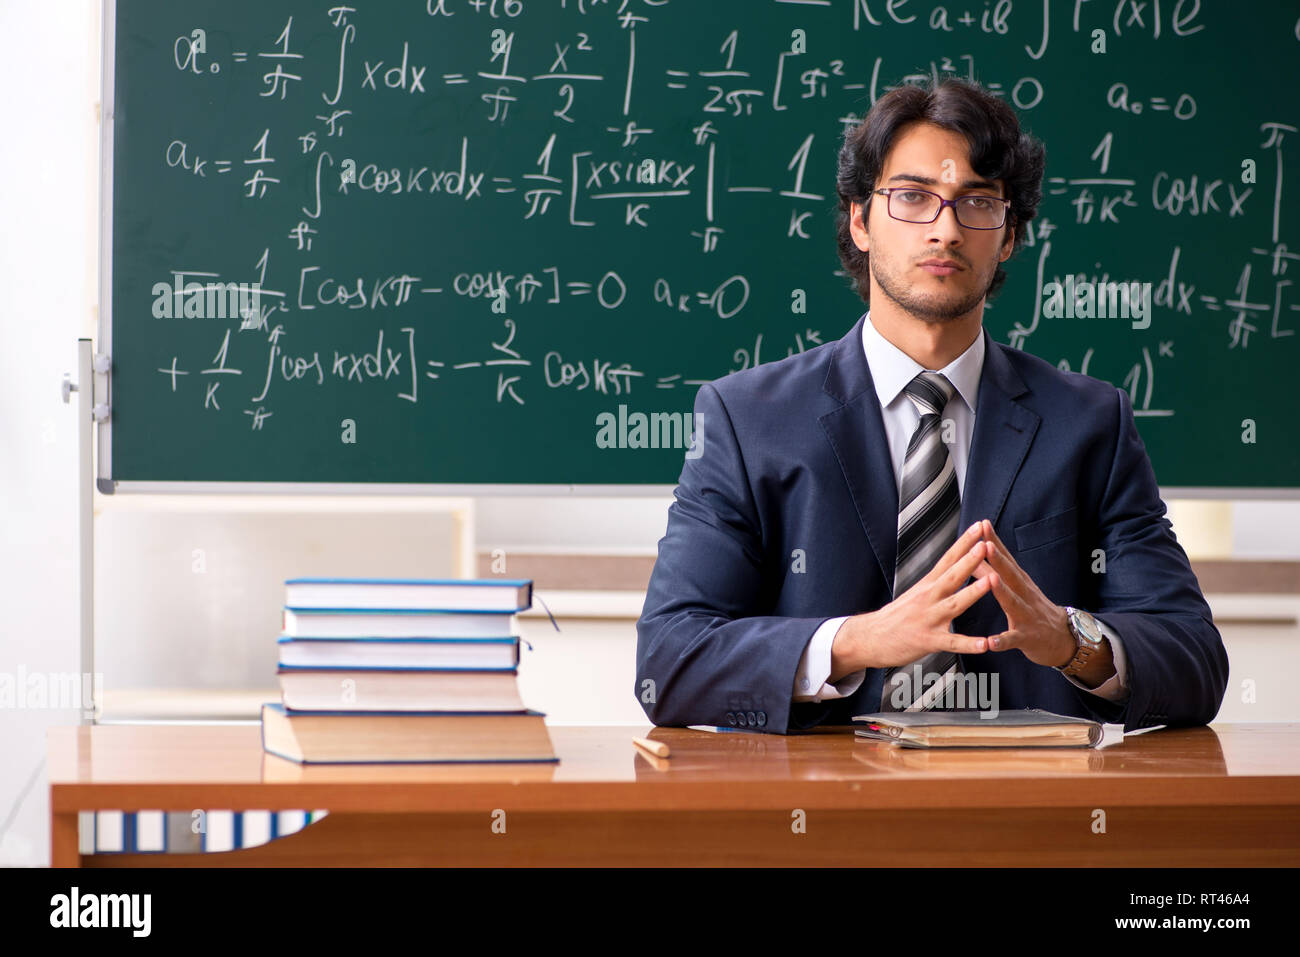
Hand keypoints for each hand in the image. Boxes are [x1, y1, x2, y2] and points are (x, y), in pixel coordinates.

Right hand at [830, 522, 993, 677]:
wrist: (869, 638)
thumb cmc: (895, 616)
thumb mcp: (915, 592)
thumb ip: (937, 580)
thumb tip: (955, 563)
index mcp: (927, 585)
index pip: (948, 559)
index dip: (964, 543)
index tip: (979, 526)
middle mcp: (928, 598)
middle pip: (952, 575)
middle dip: (970, 560)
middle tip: (986, 544)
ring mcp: (928, 619)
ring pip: (954, 604)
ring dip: (973, 592)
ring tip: (991, 581)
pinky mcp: (928, 640)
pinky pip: (952, 642)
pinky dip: (968, 643)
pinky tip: (984, 644)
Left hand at [971, 519, 1075, 667]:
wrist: (1065, 639)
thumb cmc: (1033, 609)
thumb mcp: (1016, 587)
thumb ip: (993, 571)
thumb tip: (973, 553)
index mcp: (1020, 582)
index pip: (1006, 558)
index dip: (994, 541)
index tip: (982, 524)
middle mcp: (1024, 594)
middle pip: (1011, 574)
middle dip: (998, 559)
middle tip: (985, 543)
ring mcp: (1027, 616)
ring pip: (1013, 602)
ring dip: (1002, 591)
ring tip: (990, 579)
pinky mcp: (1026, 638)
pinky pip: (1013, 640)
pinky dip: (1002, 641)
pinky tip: (990, 642)